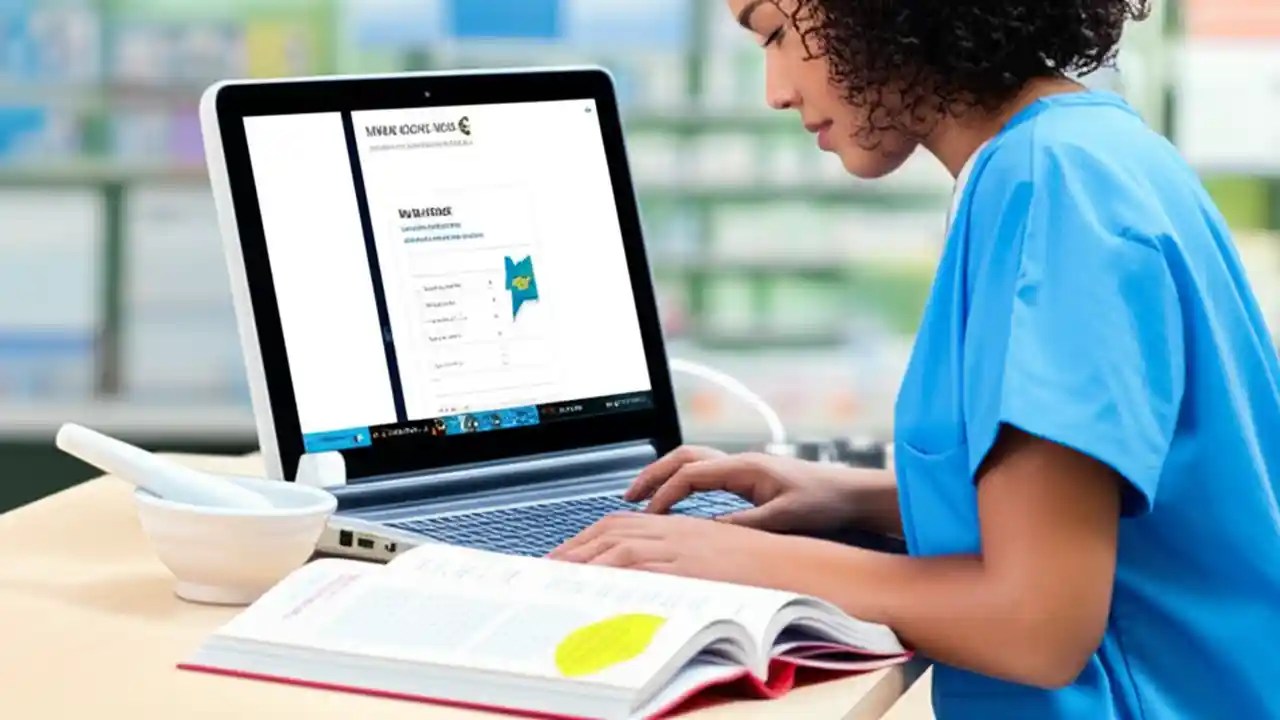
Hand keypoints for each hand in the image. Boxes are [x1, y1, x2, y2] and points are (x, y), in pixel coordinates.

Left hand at [547, 512, 796, 586]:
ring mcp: (685, 546)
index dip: (589, 537)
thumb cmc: (766, 566)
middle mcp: (679, 530)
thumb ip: (684, 561)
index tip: (564, 555)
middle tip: (547, 567)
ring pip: (621, 544)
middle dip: (577, 547)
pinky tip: (595, 585)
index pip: (622, 524)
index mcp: (681, 526)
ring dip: (586, 558)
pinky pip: (644, 566)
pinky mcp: (695, 563)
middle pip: (613, 529)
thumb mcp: (717, 558)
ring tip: (558, 575)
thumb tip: (651, 581)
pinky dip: (616, 572)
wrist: (804, 560)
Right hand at [624, 446, 863, 534]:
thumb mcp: (785, 517)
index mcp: (745, 467)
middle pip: (684, 458)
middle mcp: (740, 462)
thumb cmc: (824, 502)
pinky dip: (683, 482)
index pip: (691, 473)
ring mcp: (744, 468)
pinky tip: (677, 500)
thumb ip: (745, 524)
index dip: (665, 493)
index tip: (649, 515)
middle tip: (629, 496)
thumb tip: (707, 531)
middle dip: (654, 475)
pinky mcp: (749, 479)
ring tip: (644, 497)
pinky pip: (705, 473)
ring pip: (693, 462)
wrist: (852, 494)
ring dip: (666, 476)